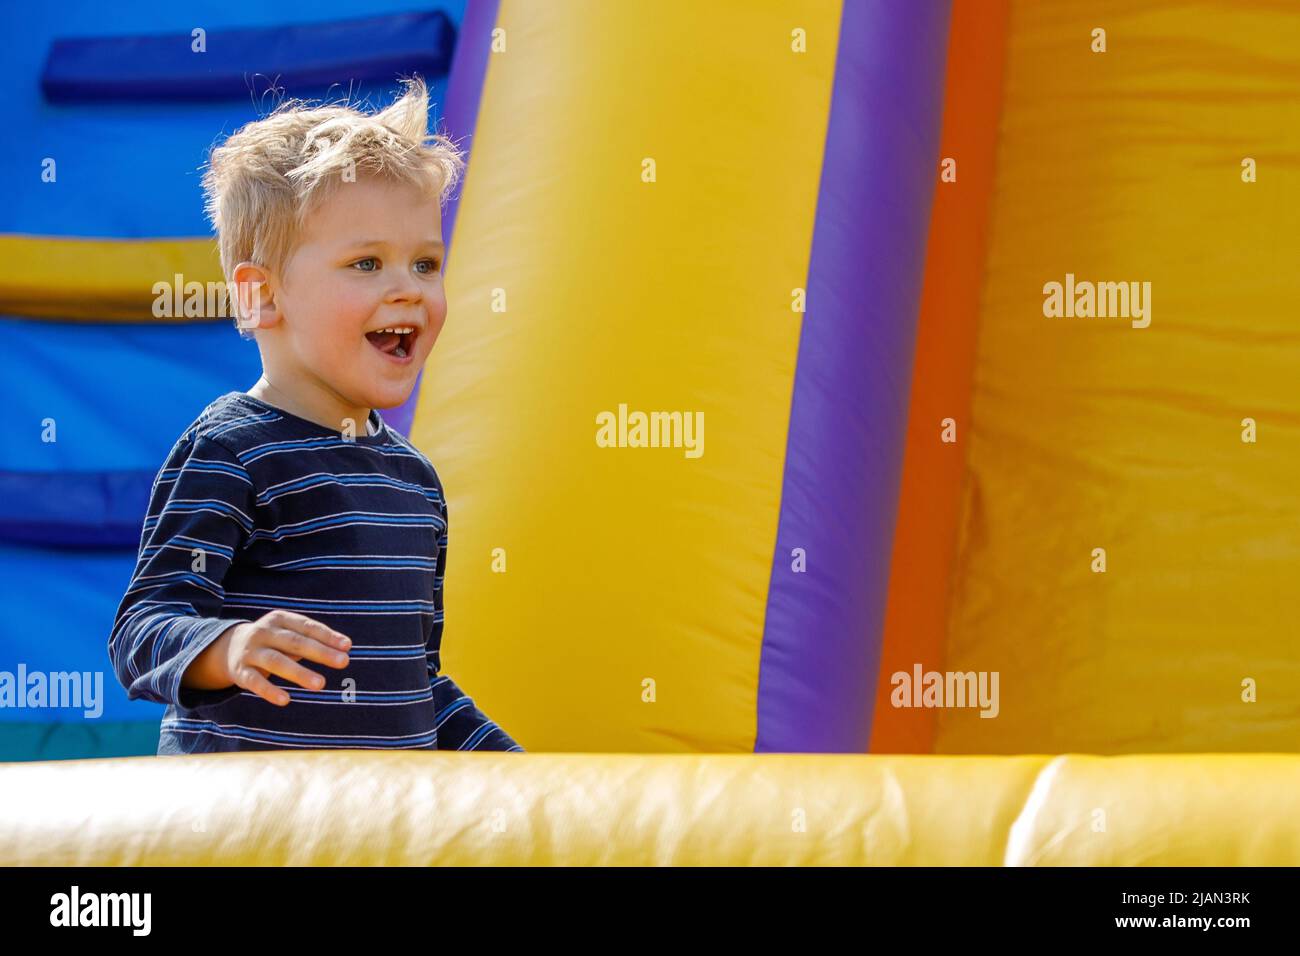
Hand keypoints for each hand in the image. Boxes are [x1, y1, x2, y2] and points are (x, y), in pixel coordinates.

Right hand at [185, 610, 351, 706]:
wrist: (228, 647)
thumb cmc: (274, 641)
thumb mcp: (290, 634)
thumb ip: (314, 639)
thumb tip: (345, 649)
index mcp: (280, 619)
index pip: (307, 627)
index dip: (327, 636)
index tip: (347, 646)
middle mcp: (264, 632)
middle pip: (295, 642)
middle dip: (320, 652)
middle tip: (344, 662)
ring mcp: (251, 651)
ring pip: (276, 661)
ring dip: (299, 673)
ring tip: (321, 684)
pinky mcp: (241, 671)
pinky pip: (255, 682)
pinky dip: (270, 691)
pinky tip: (286, 700)